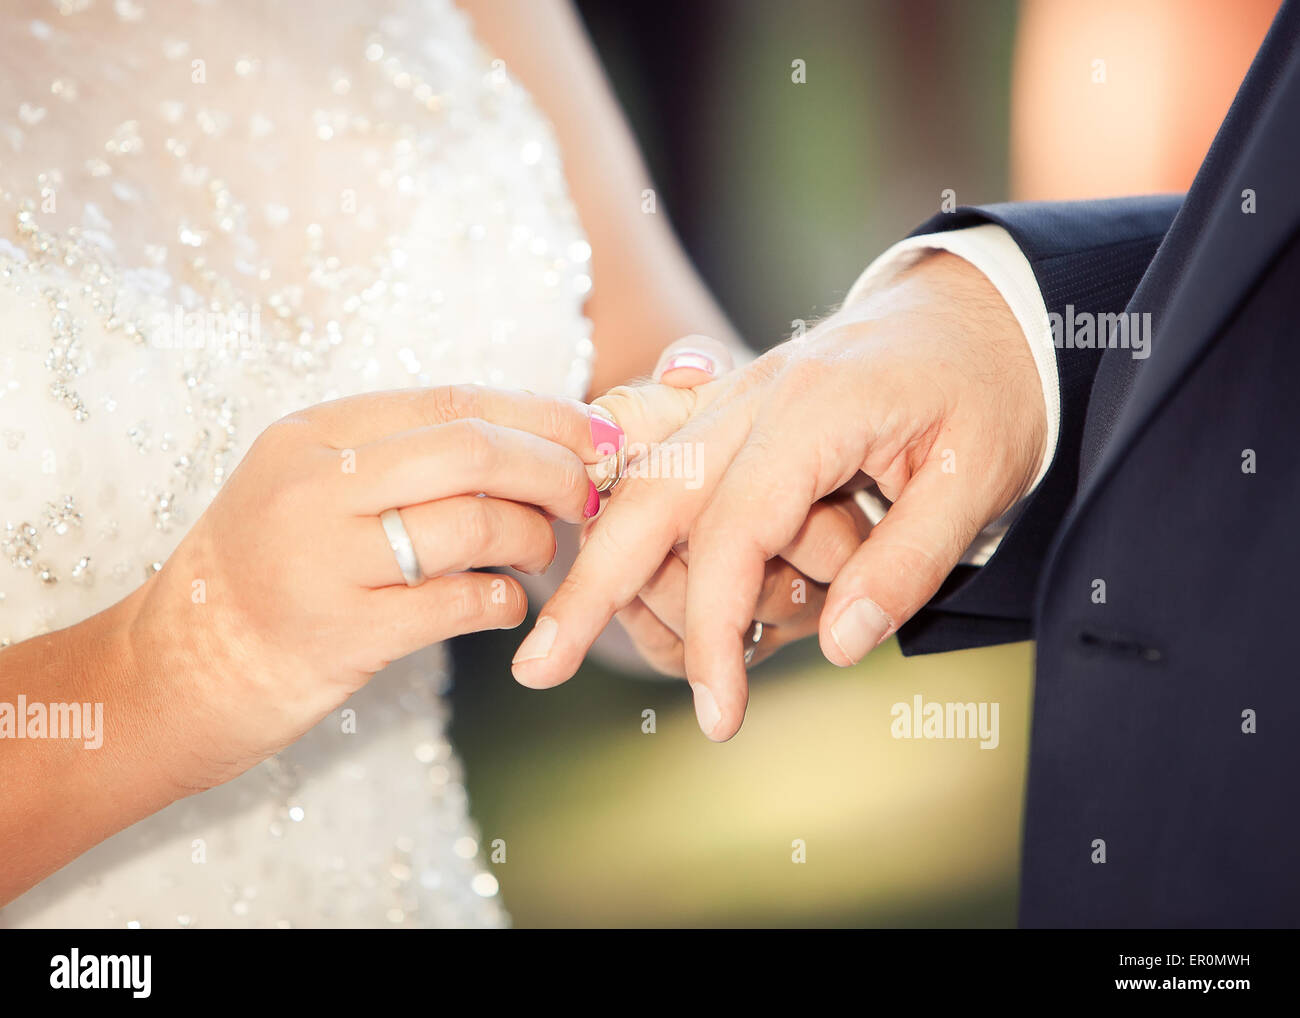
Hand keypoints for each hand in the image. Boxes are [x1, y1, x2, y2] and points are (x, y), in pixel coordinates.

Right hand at [122, 385, 613, 791]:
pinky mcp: (341, 635)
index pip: (451, 401)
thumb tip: (526, 439)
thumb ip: (396, 457)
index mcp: (311, 436)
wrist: (179, 671)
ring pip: (472, 524)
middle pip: (472, 451)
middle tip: (588, 494)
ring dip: (534, 538)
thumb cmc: (267, 572)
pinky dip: (504, 600)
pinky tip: (506, 603)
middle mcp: (311, 487)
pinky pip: (459, 602)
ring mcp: (323, 561)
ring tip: (542, 553)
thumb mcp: (309, 489)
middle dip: (552, 469)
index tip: (596, 433)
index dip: (540, 414)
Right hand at [511, 251, 1045, 738]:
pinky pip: (658, 465)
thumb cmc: (988, 389)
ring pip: (638, 482)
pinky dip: (642, 519)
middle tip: (538, 670)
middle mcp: (753, 393)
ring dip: (632, 562)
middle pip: (644, 498)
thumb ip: (906, 564)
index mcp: (815, 405)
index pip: (732, 532)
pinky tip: (661, 559)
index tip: (717, 715)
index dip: (715, 631)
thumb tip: (833, 647)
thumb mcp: (980, 478)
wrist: (977, 307)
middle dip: (589, 589)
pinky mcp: (725, 411)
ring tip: (681, 620)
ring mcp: (730, 396)